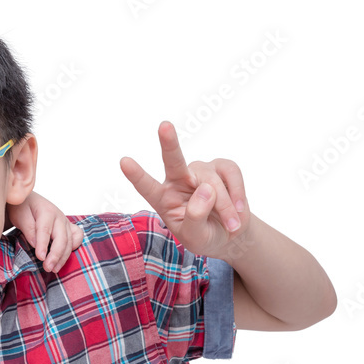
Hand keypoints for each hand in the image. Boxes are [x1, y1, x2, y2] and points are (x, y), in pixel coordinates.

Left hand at [8, 192, 83, 271]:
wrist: (27, 201)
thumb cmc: (22, 207)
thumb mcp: (19, 215)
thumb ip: (28, 228)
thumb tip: (36, 244)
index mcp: (46, 211)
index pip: (45, 230)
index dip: (43, 244)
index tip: (40, 257)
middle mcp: (59, 216)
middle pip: (62, 238)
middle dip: (55, 255)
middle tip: (47, 268)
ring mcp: (65, 222)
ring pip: (69, 241)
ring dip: (63, 257)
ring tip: (54, 269)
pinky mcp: (68, 227)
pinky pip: (77, 237)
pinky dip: (74, 247)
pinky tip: (64, 258)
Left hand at [119, 121, 249, 258]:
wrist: (232, 234)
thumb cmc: (206, 235)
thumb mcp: (196, 238)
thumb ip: (195, 218)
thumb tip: (204, 190)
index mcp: (163, 199)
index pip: (147, 187)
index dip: (137, 175)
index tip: (124, 162)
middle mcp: (178, 180)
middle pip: (174, 160)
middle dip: (169, 143)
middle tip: (164, 125)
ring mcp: (199, 171)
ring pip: (212, 182)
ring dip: (225, 206)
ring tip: (231, 225)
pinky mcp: (221, 167)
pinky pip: (231, 174)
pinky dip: (238, 194)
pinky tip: (239, 210)